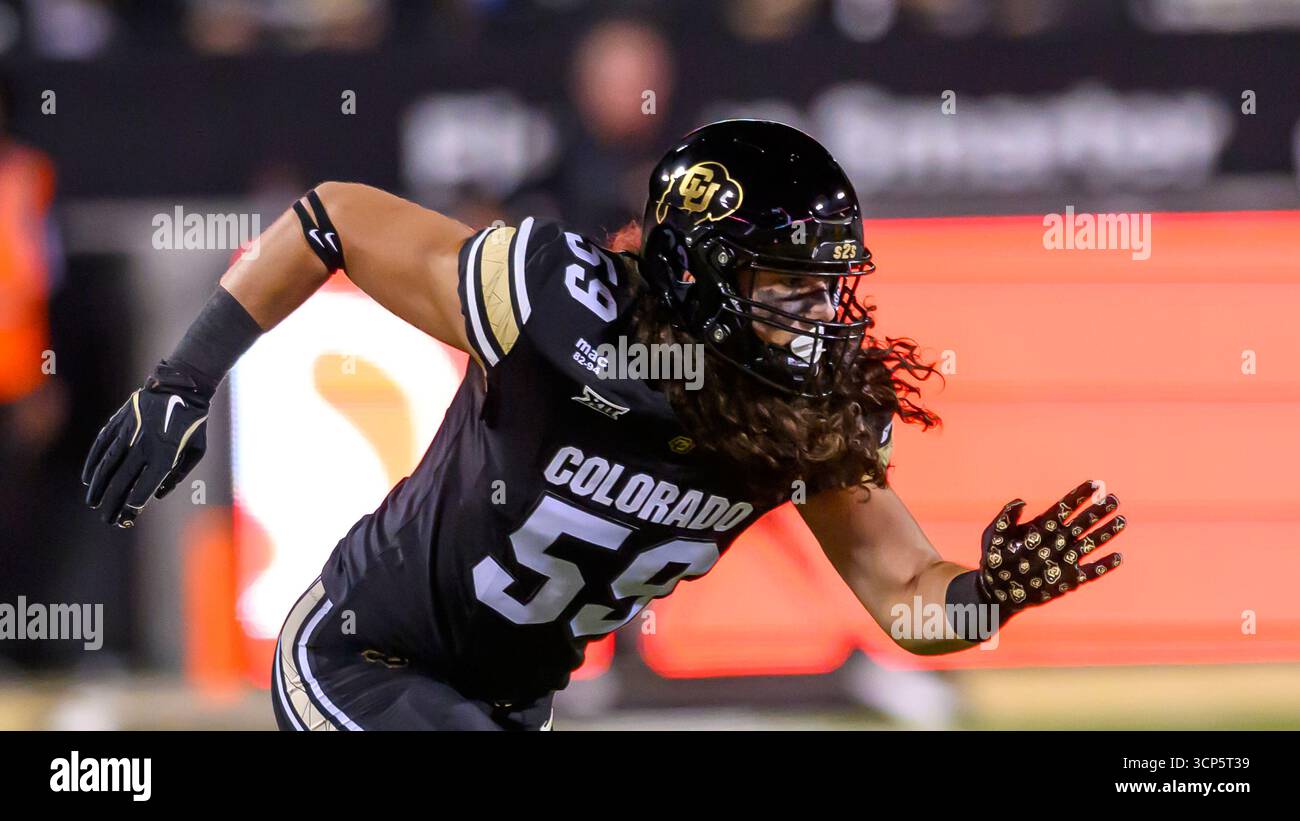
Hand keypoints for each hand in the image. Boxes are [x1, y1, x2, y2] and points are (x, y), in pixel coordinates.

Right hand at [81, 362, 211, 527]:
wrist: (181, 387)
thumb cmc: (193, 423)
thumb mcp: (196, 450)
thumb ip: (178, 475)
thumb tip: (158, 495)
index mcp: (166, 454)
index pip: (145, 486)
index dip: (134, 504)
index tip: (127, 516)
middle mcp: (144, 445)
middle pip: (124, 481)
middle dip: (114, 502)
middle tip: (107, 519)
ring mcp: (129, 433)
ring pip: (108, 465)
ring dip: (98, 487)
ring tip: (92, 503)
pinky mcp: (118, 423)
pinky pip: (101, 446)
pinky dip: (92, 463)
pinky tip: (87, 478)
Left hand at [978, 480, 1125, 614]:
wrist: (996, 591)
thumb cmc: (994, 560)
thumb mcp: (995, 535)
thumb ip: (1006, 517)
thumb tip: (1021, 501)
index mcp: (1043, 527)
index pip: (1065, 507)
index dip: (1080, 495)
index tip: (1095, 483)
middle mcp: (1058, 540)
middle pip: (1082, 522)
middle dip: (1098, 510)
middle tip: (1114, 498)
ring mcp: (1065, 559)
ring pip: (1090, 543)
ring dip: (1105, 533)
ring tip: (1121, 520)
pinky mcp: (1069, 580)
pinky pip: (1091, 572)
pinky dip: (1104, 566)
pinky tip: (1117, 557)